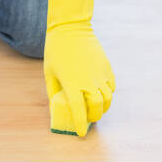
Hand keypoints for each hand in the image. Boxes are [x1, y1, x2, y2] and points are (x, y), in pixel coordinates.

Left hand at [45, 0, 114, 136]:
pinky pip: (111, 86)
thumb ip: (54, 92)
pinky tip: (101, 93)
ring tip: (97, 108)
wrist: (70, 28)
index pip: (79, 111)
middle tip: (89, 119)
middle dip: (95, 117)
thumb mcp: (49, 74)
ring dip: (103, 107)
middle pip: (98, 108)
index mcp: (72, 84)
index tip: (81, 133)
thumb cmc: (55, 51)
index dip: (80, 124)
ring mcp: (100, 73)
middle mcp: (89, 81)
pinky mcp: (106, 66)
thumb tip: (58, 105)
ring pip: (108, 98)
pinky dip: (108, 93)